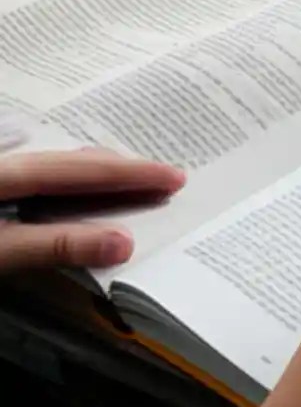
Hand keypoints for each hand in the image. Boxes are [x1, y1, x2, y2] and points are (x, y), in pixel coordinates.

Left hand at [0, 149, 185, 270]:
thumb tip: (124, 244)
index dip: (134, 173)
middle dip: (122, 169)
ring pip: (55, 165)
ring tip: (127, 184)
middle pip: (73, 160)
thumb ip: (53, 245)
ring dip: (95, 176)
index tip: (176, 178)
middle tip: (162, 181)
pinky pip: (37, 177)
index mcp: (11, 171)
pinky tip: (69, 193)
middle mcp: (7, 163)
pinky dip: (67, 184)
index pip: (86, 170)